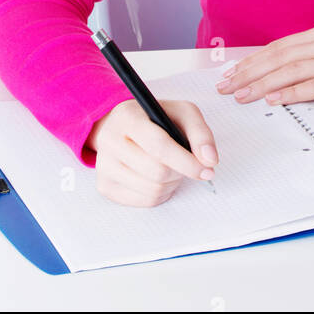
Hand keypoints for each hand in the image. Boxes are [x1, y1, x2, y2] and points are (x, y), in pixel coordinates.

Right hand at [84, 98, 218, 206]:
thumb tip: (210, 161)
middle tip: (187, 163)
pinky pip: (145, 201)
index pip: (159, 145)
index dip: (186, 161)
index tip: (206, 169)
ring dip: (173, 183)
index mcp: (127, 116)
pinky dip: (161, 193)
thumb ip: (200, 132)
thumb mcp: (181, 112)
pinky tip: (159, 177)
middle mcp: (110, 141)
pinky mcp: (105, 186)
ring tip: (172, 167)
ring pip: (152, 190)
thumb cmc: (155, 119)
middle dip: (181, 171)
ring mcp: (104, 166)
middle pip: (157, 172)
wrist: (121, 126)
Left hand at [215, 25, 313, 104]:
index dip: (251, 61)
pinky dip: (291, 93)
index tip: (230, 73)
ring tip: (240, 95)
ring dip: (261, 84)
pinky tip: (274, 100)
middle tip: (223, 87)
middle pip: (277, 58)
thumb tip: (289, 68)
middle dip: (247, 73)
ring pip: (289, 71)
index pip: (277, 48)